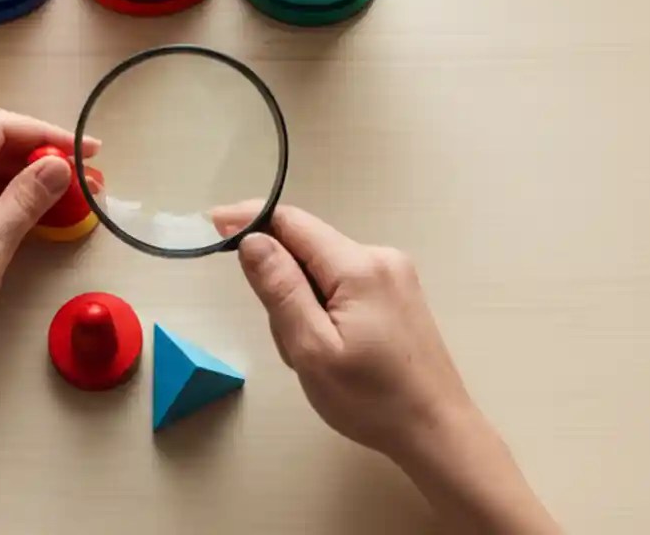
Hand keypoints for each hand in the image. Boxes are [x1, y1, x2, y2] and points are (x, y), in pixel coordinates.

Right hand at [216, 204, 560, 533]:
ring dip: (304, 304)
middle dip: (283, 285)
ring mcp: (393, 274)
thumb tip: (252, 240)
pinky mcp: (397, 293)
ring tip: (318, 357)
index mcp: (358, 267)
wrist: (435, 431)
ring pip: (322, 271)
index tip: (214, 225)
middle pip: (306, 248)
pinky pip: (343, 285)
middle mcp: (379, 257)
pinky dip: (325, 310)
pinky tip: (336, 351)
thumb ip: (280, 289)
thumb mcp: (312, 350)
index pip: (292, 222)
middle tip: (290, 344)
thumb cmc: (372, 400)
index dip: (250, 219)